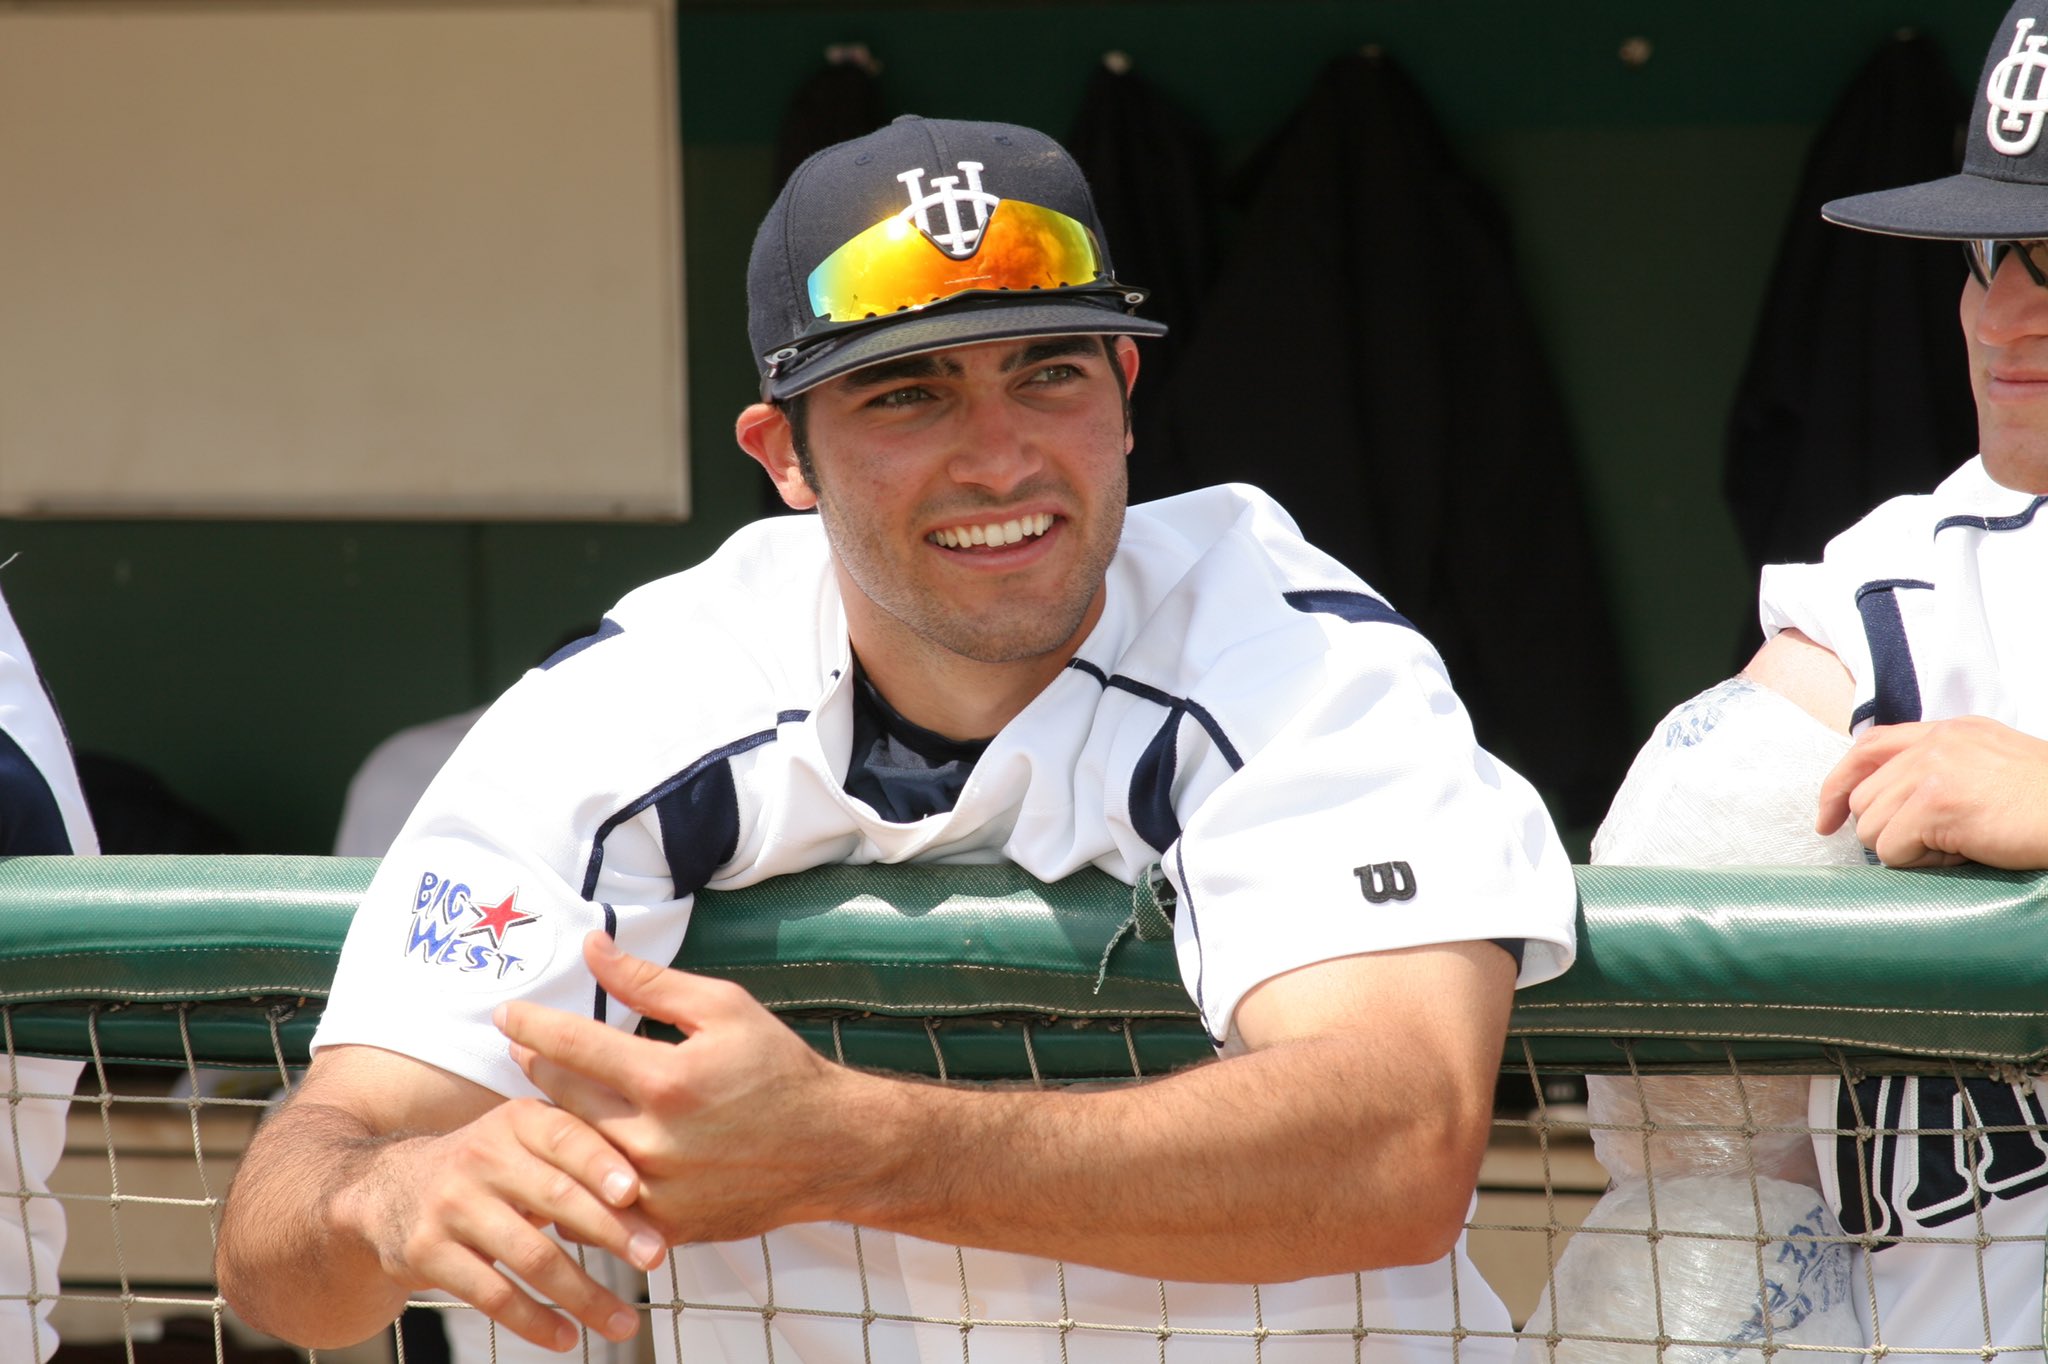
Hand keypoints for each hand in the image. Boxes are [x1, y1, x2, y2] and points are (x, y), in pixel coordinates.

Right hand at [341, 1097, 665, 1352]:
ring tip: (624, 1321)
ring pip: (529, 1256)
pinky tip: (566, 1337)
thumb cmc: (488, 1166)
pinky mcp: (428, 1253)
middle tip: (655, 1259)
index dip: (600, 1163)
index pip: (566, 1137)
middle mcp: (482, 1157)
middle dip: (611, 1232)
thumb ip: (583, 1148)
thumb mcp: (525, 1138)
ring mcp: (452, 1206)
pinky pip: (491, 1294)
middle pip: (555, 1198)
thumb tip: (667, 1184)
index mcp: (518, 1121)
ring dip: (583, 1294)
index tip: (637, 1192)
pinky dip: (534, 1321)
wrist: (385, 1190)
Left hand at [495, 933, 868, 1244]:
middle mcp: (653, 1141)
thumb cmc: (780, 1071)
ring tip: (546, 1097)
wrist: (832, 1150)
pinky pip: (596, 1203)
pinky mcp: (662, 1226)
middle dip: (538, 1068)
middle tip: (525, 1050)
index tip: (506, 1014)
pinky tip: (576, 1152)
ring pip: (574, 1153)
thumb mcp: (724, 1009)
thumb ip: (651, 982)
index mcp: (666, 1080)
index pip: (573, 1045)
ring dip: (552, 1122)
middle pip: (563, 1099)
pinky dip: (580, 1175)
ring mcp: (654, 1191)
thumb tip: (593, 948)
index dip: (532, 1024)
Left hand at [1816, 716, 2047, 868]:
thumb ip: (1940, 767)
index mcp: (1947, 730)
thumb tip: (1888, 800)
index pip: (1867, 748)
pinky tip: (1962, 853)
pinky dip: (1921, 863)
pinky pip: (1892, 850)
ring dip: (1905, 848)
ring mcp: (1932, 771)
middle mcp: (1935, 744)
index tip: (1826, 819)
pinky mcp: (1935, 804)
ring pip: (1870, 827)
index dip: (1837, 785)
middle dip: (1886, 830)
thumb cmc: (2044, 802)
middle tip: (1938, 841)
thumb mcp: (1989, 763)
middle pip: (1861, 798)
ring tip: (1957, 844)